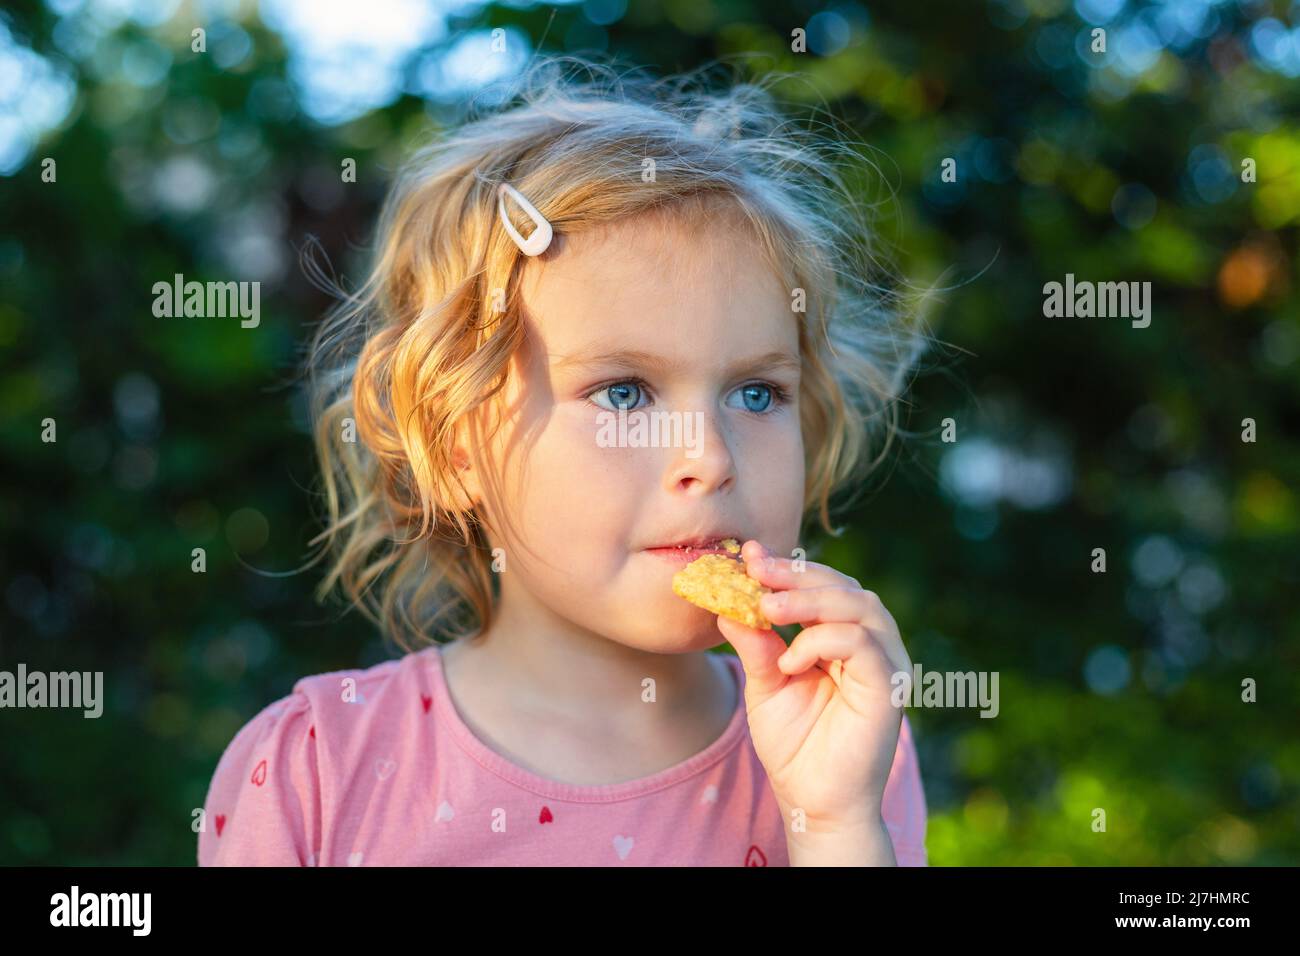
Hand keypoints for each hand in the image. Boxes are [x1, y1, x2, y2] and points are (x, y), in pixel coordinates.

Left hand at [716, 540, 912, 833]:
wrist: (811, 800)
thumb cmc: (793, 744)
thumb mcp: (763, 684)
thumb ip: (754, 643)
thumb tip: (727, 602)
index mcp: (843, 639)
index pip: (823, 587)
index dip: (788, 568)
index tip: (749, 555)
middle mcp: (870, 645)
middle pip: (845, 586)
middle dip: (798, 574)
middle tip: (756, 570)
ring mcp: (884, 664)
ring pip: (861, 604)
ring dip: (810, 599)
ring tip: (767, 608)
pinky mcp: (888, 687)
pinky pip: (862, 644)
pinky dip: (821, 641)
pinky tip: (788, 661)